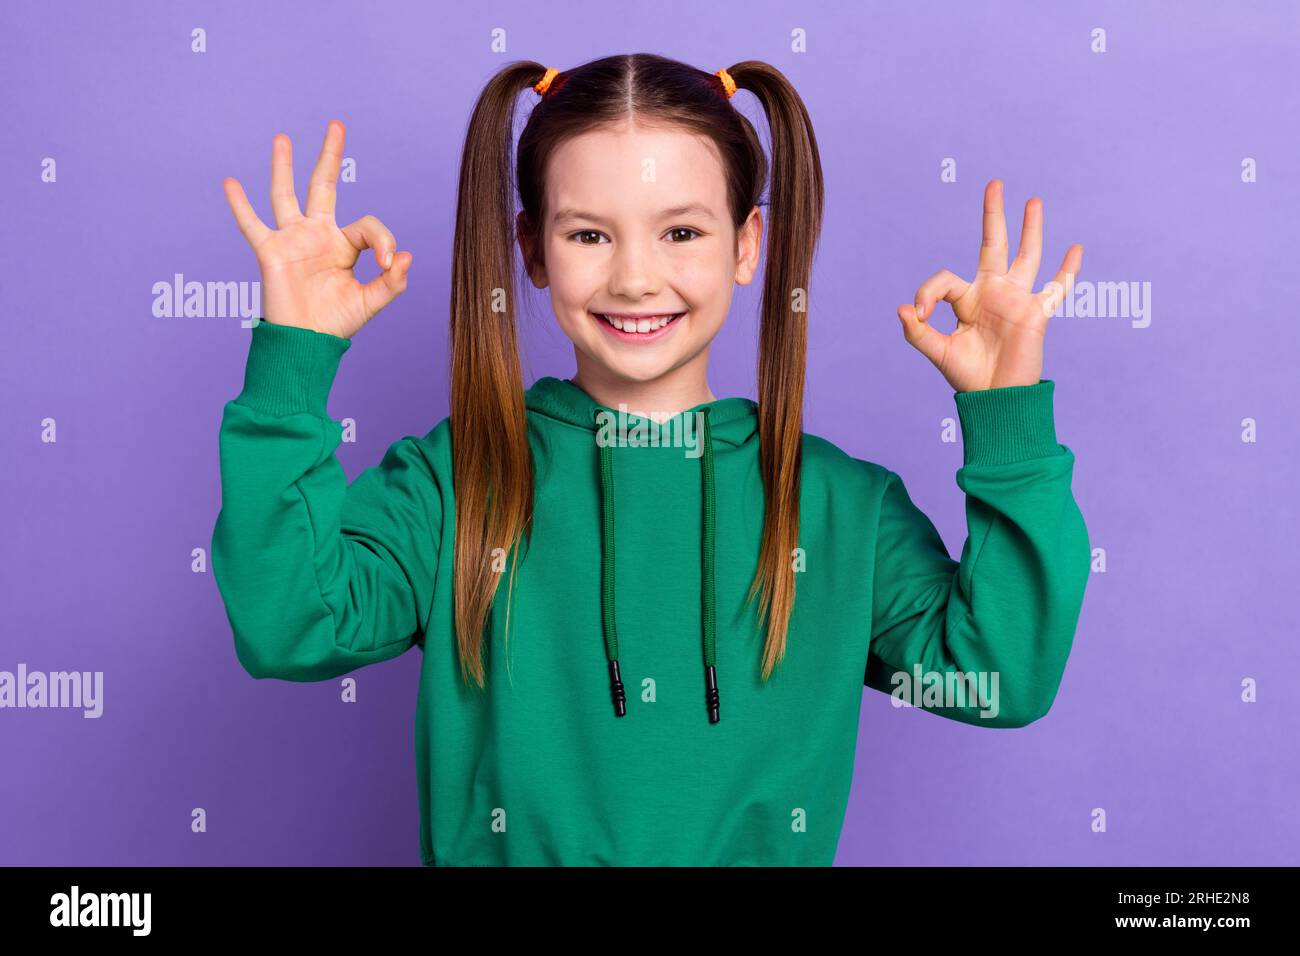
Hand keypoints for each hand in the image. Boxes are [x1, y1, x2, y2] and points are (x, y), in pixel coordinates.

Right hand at [222, 120, 412, 339]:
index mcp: (344, 245)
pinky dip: (240, 205)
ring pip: (286, 195)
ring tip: (282, 138)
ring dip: (284, 166)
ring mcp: (292, 240)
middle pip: (324, 185)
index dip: (384, 242)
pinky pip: (252, 225)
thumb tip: (407, 256)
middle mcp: (317, 235)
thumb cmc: (336, 323)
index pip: (368, 226)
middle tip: (336, 125)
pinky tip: (230, 182)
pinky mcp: (270, 252)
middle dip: (330, 156)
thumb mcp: (372, 302)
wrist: (307, 343)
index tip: (389, 265)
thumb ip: (393, 282)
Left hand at [896, 179, 1081, 391]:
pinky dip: (1067, 270)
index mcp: (967, 300)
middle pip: (993, 244)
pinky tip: (1075, 249)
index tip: (918, 313)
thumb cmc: (968, 376)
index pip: (945, 279)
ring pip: (1026, 255)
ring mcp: (1017, 299)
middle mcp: (992, 292)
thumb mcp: (937, 352)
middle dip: (993, 215)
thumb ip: (917, 332)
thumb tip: (902, 308)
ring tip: (1033, 200)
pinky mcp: (1037, 313)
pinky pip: (1056, 288)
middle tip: (994, 183)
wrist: (996, 398)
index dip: (927, 292)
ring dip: (1030, 229)